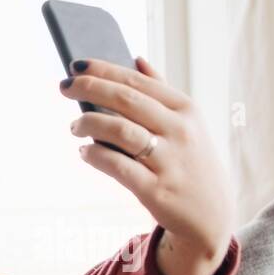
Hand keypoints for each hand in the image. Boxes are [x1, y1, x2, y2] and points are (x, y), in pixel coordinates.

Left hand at [63, 56, 235, 274]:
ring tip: (74, 126)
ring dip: (89, 123)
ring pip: (120, 131)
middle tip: (63, 86)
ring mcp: (169, 160)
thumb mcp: (187, 123)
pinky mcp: (155, 189)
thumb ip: (162, 92)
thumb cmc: (190, 161)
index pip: (138, 82)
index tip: (76, 64)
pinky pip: (117, 167)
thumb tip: (137, 60)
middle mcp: (180, 131)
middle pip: (126, 101)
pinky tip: (84, 151)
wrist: (210, 213)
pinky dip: (95, 156)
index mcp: (186, 109)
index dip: (104, 70)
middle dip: (90, 89)